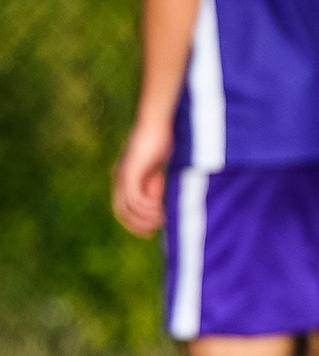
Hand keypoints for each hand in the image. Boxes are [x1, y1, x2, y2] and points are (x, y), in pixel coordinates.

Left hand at [112, 117, 174, 236]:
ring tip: (162, 220)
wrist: (156, 123)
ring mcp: (123, 176)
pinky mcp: (130, 172)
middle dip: (137, 225)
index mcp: (124, 178)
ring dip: (146, 217)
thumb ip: (154, 187)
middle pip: (121, 211)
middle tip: (154, 231)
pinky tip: (160, 208)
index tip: (151, 231)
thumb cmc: (159, 142)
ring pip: (128, 207)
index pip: (123, 208)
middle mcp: (119, 179)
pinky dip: (147, 207)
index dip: (134, 223)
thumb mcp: (156, 170)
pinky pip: (135, 198)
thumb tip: (157, 207)